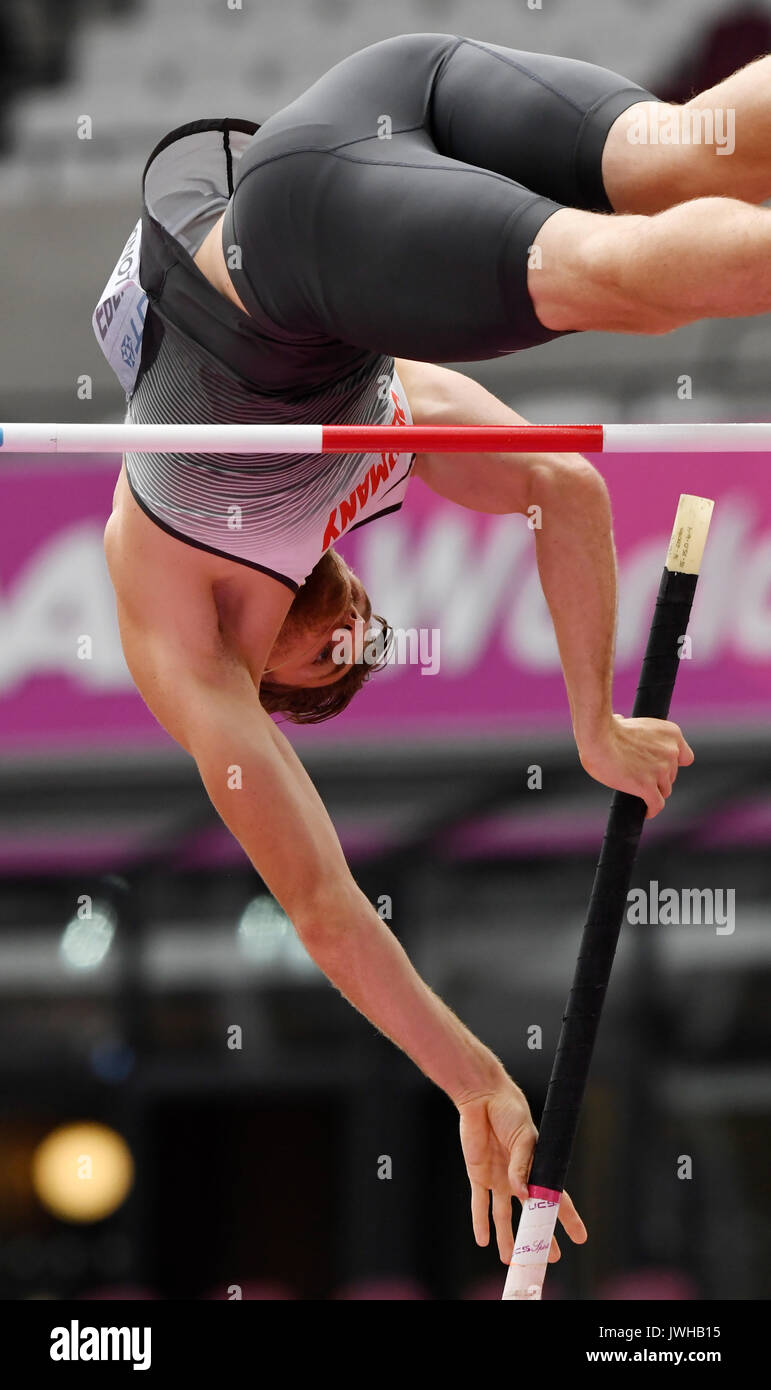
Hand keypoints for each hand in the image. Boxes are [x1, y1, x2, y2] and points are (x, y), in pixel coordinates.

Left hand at [457, 1080, 586, 1264]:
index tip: (580, 1238)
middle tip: (548, 1259)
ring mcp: (499, 1178)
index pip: (556, 1198)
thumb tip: (523, 1195)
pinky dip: (480, 1222)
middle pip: (530, 1214)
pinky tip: (482, 1240)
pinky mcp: (478, 1175)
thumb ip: (522, 1167)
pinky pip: (479, 1203)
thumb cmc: (510, 1112)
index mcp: (537, 1167)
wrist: (483, 1097)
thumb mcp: (523, 1138)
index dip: (568, 1218)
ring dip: (506, 1237)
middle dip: (538, 1236)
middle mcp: (519, 1177)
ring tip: (510, 1259)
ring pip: (504, 1215)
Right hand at [578, 713, 693, 818]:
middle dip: (658, 778)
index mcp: (671, 733)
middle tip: (641, 776)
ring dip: (653, 792)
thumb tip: (620, 719)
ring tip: (639, 793)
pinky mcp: (648, 786)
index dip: (673, 764)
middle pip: (672, 775)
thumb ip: (632, 725)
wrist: (597, 737)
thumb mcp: (630, 720)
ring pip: (664, 791)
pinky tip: (646, 812)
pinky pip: (656, 805)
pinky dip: (651, 810)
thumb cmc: (605, 728)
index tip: (661, 766)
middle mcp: (671, 752)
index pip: (685, 757)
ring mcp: (661, 770)